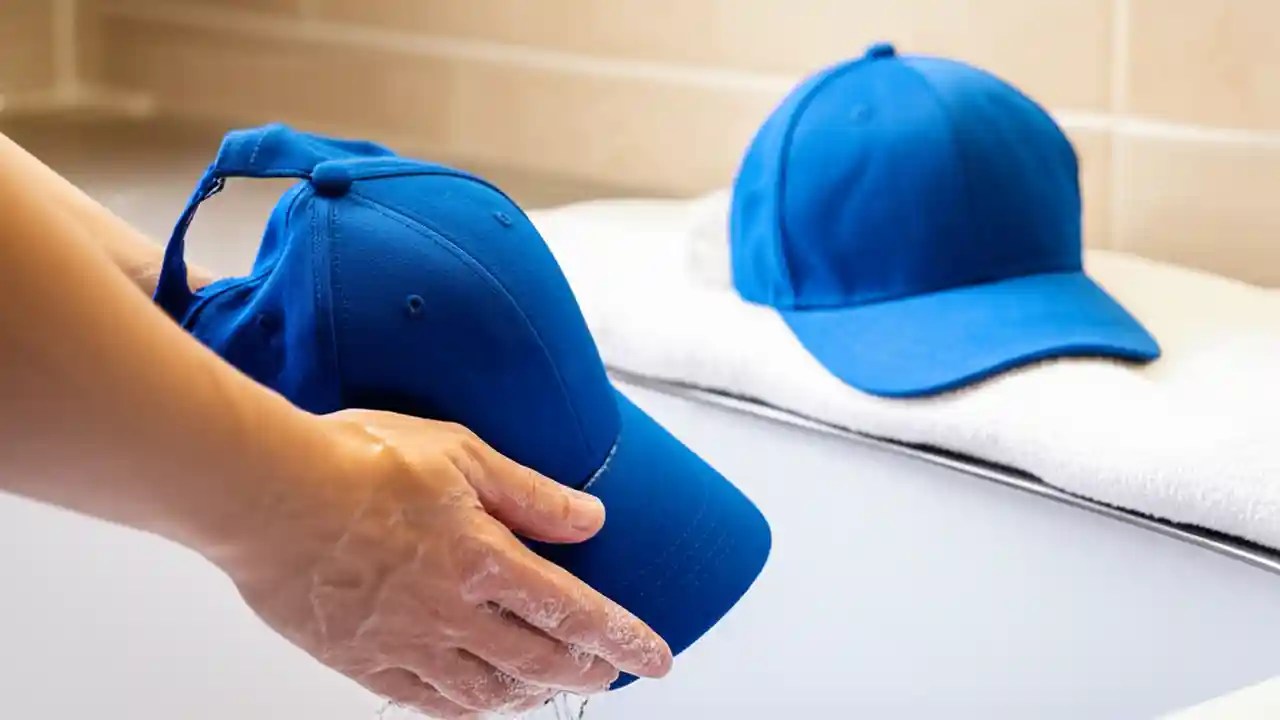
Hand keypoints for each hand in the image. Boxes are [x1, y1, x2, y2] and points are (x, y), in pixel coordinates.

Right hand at [213, 410, 670, 718]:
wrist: (266, 494)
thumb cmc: (356, 462)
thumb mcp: (460, 454)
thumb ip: (531, 494)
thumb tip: (591, 520)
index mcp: (483, 559)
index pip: (574, 613)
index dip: (622, 638)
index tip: (655, 658)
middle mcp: (452, 612)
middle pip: (539, 660)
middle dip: (585, 670)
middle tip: (609, 673)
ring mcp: (406, 643)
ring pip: (486, 691)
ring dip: (528, 694)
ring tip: (547, 689)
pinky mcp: (361, 660)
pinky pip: (426, 701)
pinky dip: (464, 707)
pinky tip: (476, 702)